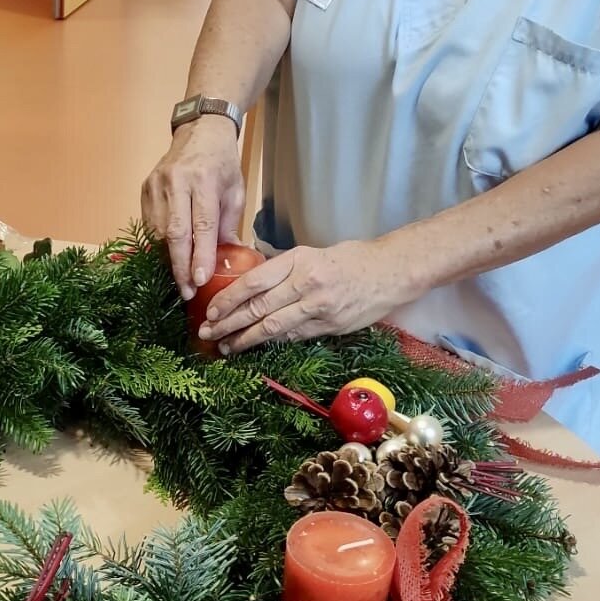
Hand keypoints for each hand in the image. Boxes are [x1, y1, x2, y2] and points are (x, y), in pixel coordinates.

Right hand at [142, 118, 246, 296]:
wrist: (200, 131)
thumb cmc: (222, 163)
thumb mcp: (235, 191)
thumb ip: (228, 226)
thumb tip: (229, 261)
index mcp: (205, 180)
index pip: (202, 225)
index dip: (200, 255)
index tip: (200, 280)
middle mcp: (177, 181)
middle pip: (175, 232)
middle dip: (180, 266)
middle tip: (187, 292)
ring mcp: (156, 184)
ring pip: (157, 232)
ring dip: (168, 260)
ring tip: (180, 280)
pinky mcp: (145, 188)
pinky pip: (149, 225)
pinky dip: (158, 245)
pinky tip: (168, 258)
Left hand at [198, 239, 412, 352]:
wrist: (390, 272)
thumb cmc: (349, 259)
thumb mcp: (312, 254)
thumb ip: (282, 269)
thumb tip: (249, 285)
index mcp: (298, 261)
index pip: (254, 281)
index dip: (229, 299)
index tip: (211, 310)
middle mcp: (306, 283)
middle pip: (259, 308)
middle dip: (229, 322)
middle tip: (208, 332)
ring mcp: (319, 307)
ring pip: (274, 327)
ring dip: (246, 339)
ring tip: (227, 346)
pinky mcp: (329, 326)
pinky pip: (294, 336)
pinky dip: (272, 342)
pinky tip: (256, 346)